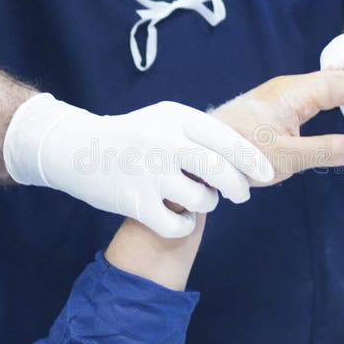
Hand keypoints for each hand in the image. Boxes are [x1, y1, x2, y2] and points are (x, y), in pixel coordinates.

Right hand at [3, 95, 272, 238]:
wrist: (77, 149)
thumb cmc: (132, 137)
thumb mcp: (164, 120)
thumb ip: (199, 135)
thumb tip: (245, 158)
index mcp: (176, 118)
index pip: (226, 140)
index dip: (252, 160)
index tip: (266, 175)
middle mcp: (163, 141)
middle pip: (219, 170)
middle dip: (237, 187)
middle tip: (240, 196)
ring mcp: (148, 172)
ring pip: (202, 200)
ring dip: (208, 205)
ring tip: (198, 201)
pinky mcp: (134, 201)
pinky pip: (177, 224)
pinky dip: (185, 226)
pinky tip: (179, 218)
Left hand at [212, 69, 343, 183]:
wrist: (199, 152)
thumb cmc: (236, 155)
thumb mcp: (283, 159)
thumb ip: (323, 151)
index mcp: (294, 93)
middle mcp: (290, 86)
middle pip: (342, 78)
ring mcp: (283, 94)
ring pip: (330, 83)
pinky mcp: (278, 105)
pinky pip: (319, 92)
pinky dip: (342, 94)